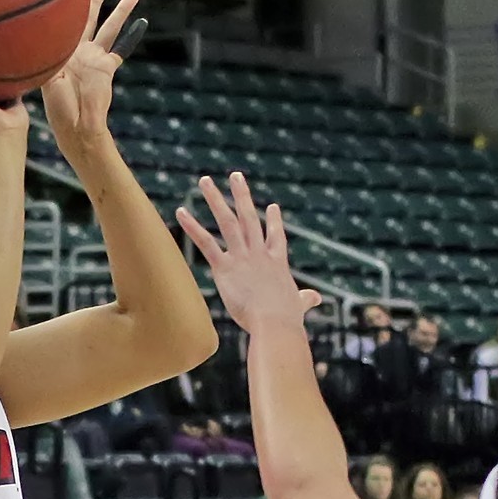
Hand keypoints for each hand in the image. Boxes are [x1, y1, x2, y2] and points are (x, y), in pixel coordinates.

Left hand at [40, 0, 137, 155]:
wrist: (76, 125)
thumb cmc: (56, 106)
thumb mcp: (46, 77)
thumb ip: (47, 56)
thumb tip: (36, 34)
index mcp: (59, 52)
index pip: (62, 25)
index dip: (64, 9)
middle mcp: (77, 52)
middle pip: (88, 21)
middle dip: (94, 4)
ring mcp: (93, 59)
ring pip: (109, 30)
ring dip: (120, 13)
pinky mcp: (107, 68)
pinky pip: (121, 49)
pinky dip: (131, 37)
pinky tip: (141, 24)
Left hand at [175, 173, 319, 336]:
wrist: (275, 322)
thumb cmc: (287, 319)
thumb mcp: (299, 305)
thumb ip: (305, 299)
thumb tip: (316, 298)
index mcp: (277, 263)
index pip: (276, 237)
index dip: (274, 222)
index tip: (272, 206)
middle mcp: (259, 253)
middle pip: (249, 217)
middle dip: (241, 195)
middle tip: (235, 176)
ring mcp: (242, 257)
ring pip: (227, 221)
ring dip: (215, 199)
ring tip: (205, 180)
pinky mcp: (225, 267)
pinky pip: (206, 243)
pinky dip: (193, 227)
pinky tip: (181, 212)